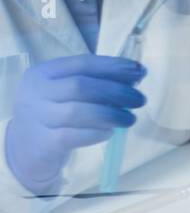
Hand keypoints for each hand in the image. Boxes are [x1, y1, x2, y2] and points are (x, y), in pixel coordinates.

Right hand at [5, 55, 146, 192]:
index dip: (114, 66)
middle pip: (80, 86)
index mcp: (44, 73)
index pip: (82, 63)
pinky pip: (74, 136)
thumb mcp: (66, 91)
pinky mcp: (43, 143)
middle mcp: (36, 92)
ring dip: (111, 114)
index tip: (140, 71)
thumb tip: (135, 75)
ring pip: (77, 112)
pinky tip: (109, 132)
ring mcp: (37, 118)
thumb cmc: (55, 113)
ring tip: (130, 119)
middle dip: (116, 91)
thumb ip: (94, 81)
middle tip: (139, 99)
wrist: (27, 148)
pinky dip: (97, 133)